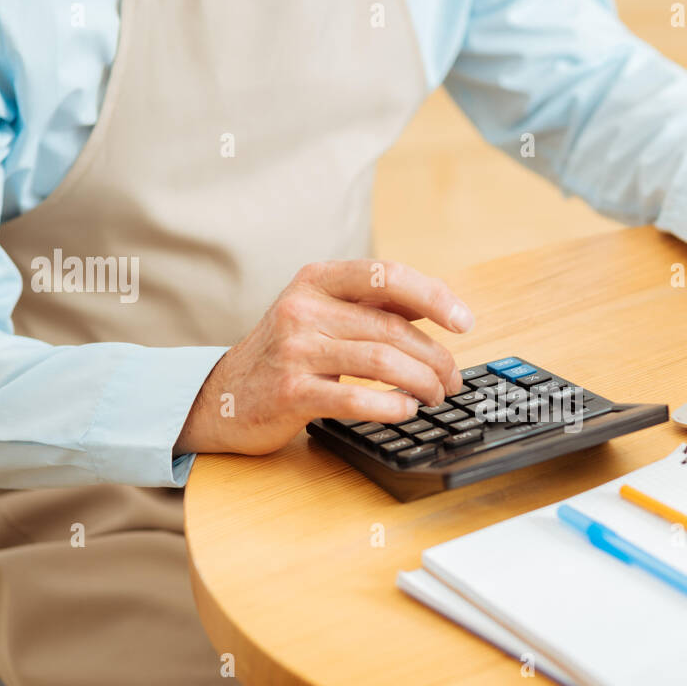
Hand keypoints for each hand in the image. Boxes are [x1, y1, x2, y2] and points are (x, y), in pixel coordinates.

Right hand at [174, 260, 471, 455]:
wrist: (222, 397)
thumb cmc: (286, 355)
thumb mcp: (323, 315)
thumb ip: (372, 306)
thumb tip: (437, 304)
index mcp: (317, 280)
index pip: (387, 275)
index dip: (434, 296)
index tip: (464, 322)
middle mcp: (303, 308)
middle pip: (392, 327)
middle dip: (436, 358)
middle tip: (453, 379)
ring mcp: (294, 349)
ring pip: (381, 361)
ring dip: (422, 383)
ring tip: (435, 397)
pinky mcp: (290, 392)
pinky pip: (356, 398)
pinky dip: (391, 406)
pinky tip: (405, 410)